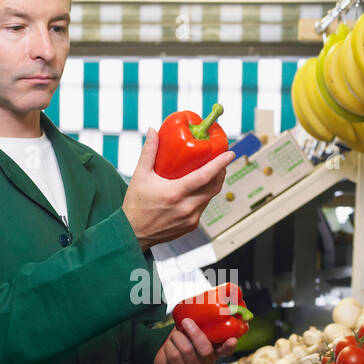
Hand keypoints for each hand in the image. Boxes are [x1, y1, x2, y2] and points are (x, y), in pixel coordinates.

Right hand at [123, 129, 234, 250]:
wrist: (133, 232)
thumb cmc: (135, 205)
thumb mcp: (140, 175)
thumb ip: (149, 151)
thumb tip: (153, 131)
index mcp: (175, 193)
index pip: (205, 176)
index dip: (220, 164)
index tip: (229, 154)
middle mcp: (186, 207)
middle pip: (214, 186)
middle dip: (221, 172)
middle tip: (222, 160)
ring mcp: (191, 218)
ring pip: (210, 197)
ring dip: (214, 184)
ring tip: (213, 171)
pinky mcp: (191, 225)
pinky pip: (203, 207)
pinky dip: (204, 196)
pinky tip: (200, 188)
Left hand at [153, 318, 237, 363]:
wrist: (167, 360)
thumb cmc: (184, 341)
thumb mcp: (195, 332)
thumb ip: (201, 323)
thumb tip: (205, 301)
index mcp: (215, 351)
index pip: (226, 350)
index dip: (230, 346)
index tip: (232, 340)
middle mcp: (207, 362)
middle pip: (205, 350)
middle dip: (195, 333)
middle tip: (186, 321)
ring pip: (186, 349)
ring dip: (177, 336)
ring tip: (176, 333)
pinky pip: (174, 355)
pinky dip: (169, 344)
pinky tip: (171, 344)